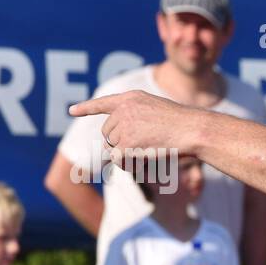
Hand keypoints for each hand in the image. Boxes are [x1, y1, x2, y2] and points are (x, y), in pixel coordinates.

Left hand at [68, 90, 195, 156]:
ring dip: (126, 157)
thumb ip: (138, 120)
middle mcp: (123, 109)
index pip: (104, 103)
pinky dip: (128, 165)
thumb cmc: (185, 125)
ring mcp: (124, 125)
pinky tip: (143, 163)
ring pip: (113, 148)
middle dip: (120, 145)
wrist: (193, 130)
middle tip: (141, 152)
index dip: (87, 108)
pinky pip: (119, 160)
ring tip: (148, 156)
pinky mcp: (126, 143)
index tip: (72, 111)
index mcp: (132, 98)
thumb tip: (119, 145)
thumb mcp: (159, 113)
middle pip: (108, 133)